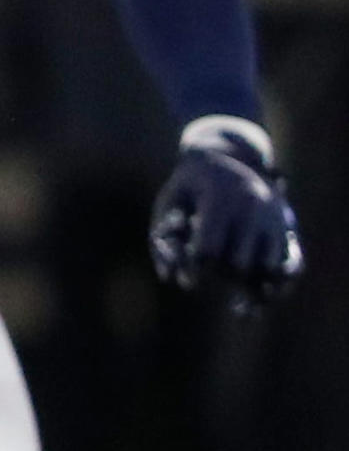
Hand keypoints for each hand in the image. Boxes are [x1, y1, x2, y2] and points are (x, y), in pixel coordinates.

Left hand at [151, 116, 302, 308]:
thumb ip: (162, 242)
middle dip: (220, 277)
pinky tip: (255, 291)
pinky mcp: (285, 225)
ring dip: (250, 285)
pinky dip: (272, 282)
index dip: (195, 272)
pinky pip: (287, 264)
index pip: (208, 250)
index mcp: (219, 200)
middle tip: (208, 275)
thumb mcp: (168, 206)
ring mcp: (272, 216)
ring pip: (266, 268)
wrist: (228, 157)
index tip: (189, 281)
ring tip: (236, 293)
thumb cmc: (189, 189)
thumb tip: (170, 279)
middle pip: (237, 264)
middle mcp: (251, 208)